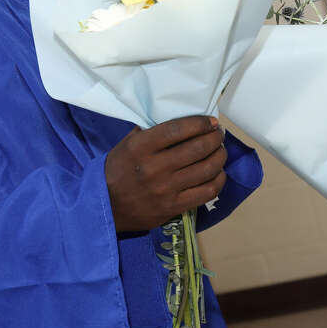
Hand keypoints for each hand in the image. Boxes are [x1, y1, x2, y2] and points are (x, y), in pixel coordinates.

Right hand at [104, 116, 226, 231]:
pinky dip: (218, 180)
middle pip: (198, 148)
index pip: (178, 129)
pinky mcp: (173, 207)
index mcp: (141, 147)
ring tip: (220, 151)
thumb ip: (151, 131)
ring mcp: (165, 189)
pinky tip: (218, 173)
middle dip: (215, 138)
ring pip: (207, 169)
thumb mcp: (127, 144)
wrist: (106, 206)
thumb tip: (181, 120)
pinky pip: (207, 192)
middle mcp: (154, 167)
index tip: (211, 122)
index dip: (200, 123)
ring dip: (220, 157)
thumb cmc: (118, 170)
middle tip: (218, 135)